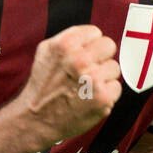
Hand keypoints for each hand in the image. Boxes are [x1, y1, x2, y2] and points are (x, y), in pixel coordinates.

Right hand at [12, 25, 120, 147]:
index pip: (95, 32)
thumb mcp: (46, 51)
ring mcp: (93, 79)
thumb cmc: (42, 86)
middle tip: (88, 70)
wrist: (37, 119)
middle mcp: (80, 60)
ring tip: (86, 86)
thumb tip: (92, 34)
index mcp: (66, 44)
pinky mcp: (103, 98)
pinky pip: (116, 87)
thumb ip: (70, 37)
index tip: (83, 55)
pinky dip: (106, 94)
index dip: (89, 45)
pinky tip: (91, 98)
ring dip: (103, 77)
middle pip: (109, 46)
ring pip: (114, 68)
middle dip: (100, 57)